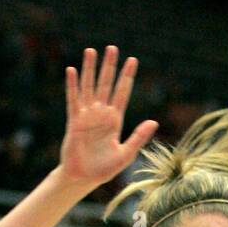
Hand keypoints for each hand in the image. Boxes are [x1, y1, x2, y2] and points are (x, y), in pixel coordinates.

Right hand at [61, 46, 157, 188]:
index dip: (127, 77)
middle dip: (110, 66)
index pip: (122, 93)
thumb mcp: (126, 153)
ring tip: (91, 51)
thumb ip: (139, 137)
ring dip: (90, 69)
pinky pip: (73, 100)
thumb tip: (154, 121)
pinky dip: (72, 85)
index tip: (132, 60)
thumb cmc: (104, 169)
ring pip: (89, 87)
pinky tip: (72, 70)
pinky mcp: (74, 121)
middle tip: (113, 48)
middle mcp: (101, 114)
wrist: (84, 179)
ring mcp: (87, 116)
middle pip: (106, 84)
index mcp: (114, 120)